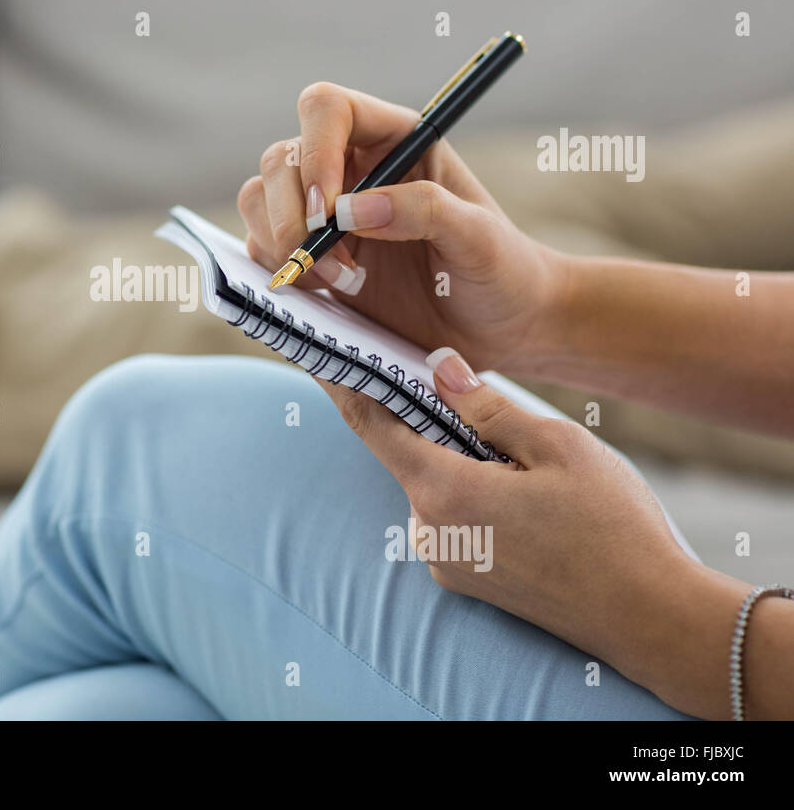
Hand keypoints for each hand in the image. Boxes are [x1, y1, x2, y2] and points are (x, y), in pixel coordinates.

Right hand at [238, 82, 570, 374]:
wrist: (498, 330)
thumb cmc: (501, 271)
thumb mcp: (480, 238)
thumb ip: (424, 210)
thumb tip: (349, 211)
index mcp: (394, 140)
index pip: (327, 109)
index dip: (315, 150)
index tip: (330, 211)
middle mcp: (349, 169)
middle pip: (281, 159)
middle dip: (293, 214)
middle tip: (333, 265)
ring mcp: (323, 214)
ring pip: (259, 199)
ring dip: (282, 243)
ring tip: (338, 284)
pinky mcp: (308, 258)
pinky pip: (261, 248)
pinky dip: (279, 271)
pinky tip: (327, 295)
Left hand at [321, 345, 749, 718]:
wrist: (650, 618)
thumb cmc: (613, 528)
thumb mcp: (558, 446)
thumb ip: (487, 408)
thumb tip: (439, 368)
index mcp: (443, 492)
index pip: (370, 425)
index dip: (346, 384)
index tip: (324, 354)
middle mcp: (428, 532)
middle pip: (409, 453)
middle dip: (432, 421)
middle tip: (471, 393)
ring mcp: (444, 562)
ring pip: (437, 485)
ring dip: (463, 462)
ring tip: (530, 465)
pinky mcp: (465, 579)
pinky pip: (455, 517)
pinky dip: (475, 493)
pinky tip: (530, 499)